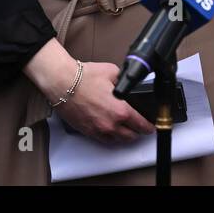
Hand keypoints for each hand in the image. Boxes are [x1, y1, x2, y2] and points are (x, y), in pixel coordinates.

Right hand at [24, 40, 152, 143]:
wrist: (62, 83)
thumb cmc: (84, 77)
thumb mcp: (113, 72)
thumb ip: (123, 80)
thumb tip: (126, 83)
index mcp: (121, 111)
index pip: (141, 124)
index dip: (148, 126)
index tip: (151, 126)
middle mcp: (110, 124)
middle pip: (130, 136)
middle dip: (137, 132)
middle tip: (140, 128)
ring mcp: (98, 129)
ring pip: (117, 140)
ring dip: (124, 136)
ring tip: (127, 130)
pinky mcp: (86, 131)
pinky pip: (102, 140)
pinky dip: (109, 137)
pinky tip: (111, 131)